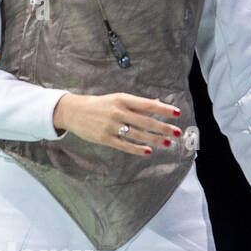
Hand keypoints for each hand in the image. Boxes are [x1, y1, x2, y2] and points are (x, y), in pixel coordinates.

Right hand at [51, 92, 182, 156]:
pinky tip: (148, 151)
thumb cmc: (99, 104)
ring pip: (138, 134)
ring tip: (168, 144)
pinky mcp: (104, 138)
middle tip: (178, 133)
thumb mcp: (117, 99)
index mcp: (122, 99)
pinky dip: (137, 149)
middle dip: (164, 128)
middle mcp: (117, 112)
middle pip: (145, 121)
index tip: (178, 113)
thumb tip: (159, 104)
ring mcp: (110, 126)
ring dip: (155, 140)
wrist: (73, 111)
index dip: (163, 109)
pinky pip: (124, 145)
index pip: (147, 104)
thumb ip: (138, 103)